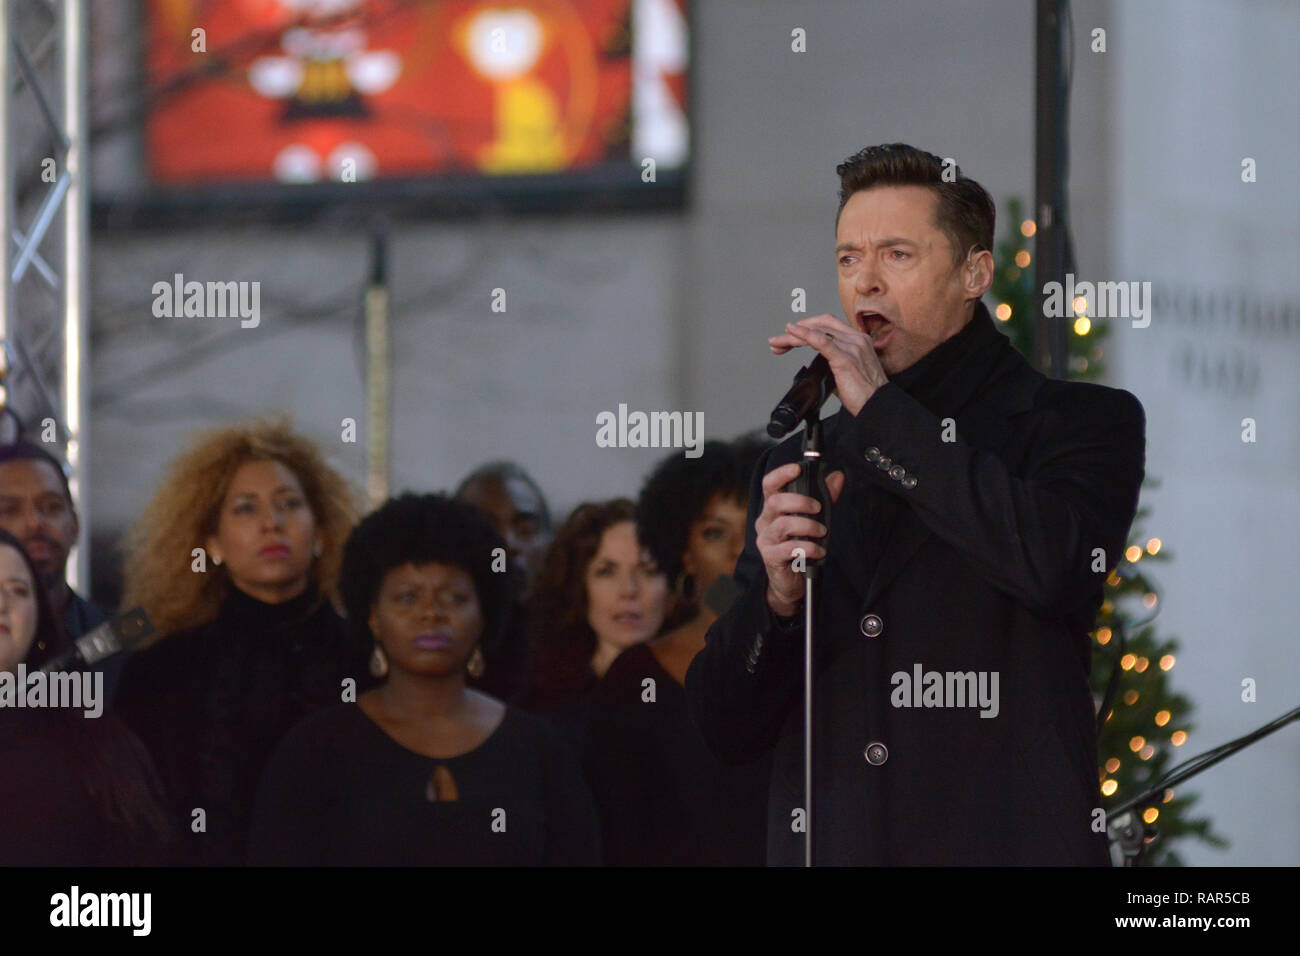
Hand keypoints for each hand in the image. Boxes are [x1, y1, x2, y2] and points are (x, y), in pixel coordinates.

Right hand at [755, 462, 846, 615]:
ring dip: (808, 525)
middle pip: (775, 502)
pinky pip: (788, 548)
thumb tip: (837, 476)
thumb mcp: (815, 518)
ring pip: (783, 525)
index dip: (781, 474)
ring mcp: (765, 539)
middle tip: (818, 507)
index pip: (770, 485)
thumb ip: (825, 497)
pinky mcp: (770, 557)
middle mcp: (765, 521)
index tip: (797, 468)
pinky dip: (808, 547)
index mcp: (773, 508)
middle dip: (800, 501)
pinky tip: (818, 551)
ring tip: (822, 531)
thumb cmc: (800, 545)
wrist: (791, 580)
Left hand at [768, 314, 887, 416]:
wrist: (879, 405)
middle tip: (778, 340)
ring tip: (777, 342)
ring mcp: (851, 347)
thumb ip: (834, 366)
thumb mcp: (849, 374)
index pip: (829, 325)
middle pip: (820, 324)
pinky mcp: (845, 358)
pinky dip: (805, 334)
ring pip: (817, 332)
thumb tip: (818, 369)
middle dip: (797, 330)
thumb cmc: (866, 394)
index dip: (808, 326)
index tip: (792, 334)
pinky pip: (822, 341)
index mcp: (858, 340)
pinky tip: (793, 332)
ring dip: (793, 336)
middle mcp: (855, 339)